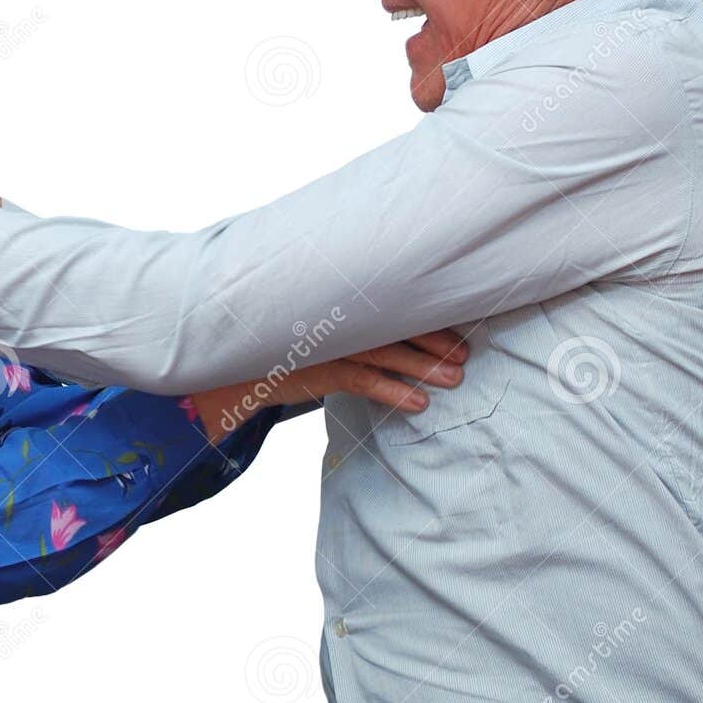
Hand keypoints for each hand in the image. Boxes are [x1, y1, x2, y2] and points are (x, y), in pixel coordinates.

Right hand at [189, 329, 468, 441]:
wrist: (238, 364)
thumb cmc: (284, 342)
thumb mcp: (316, 321)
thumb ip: (348, 317)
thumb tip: (390, 322)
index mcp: (340, 299)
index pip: (392, 302)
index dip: (425, 314)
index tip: (456, 325)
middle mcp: (336, 315)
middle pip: (396, 323)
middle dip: (433, 339)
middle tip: (465, 353)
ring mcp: (328, 341)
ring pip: (385, 352)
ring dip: (423, 365)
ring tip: (455, 378)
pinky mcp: (320, 369)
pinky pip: (364, 380)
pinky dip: (393, 391)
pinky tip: (419, 404)